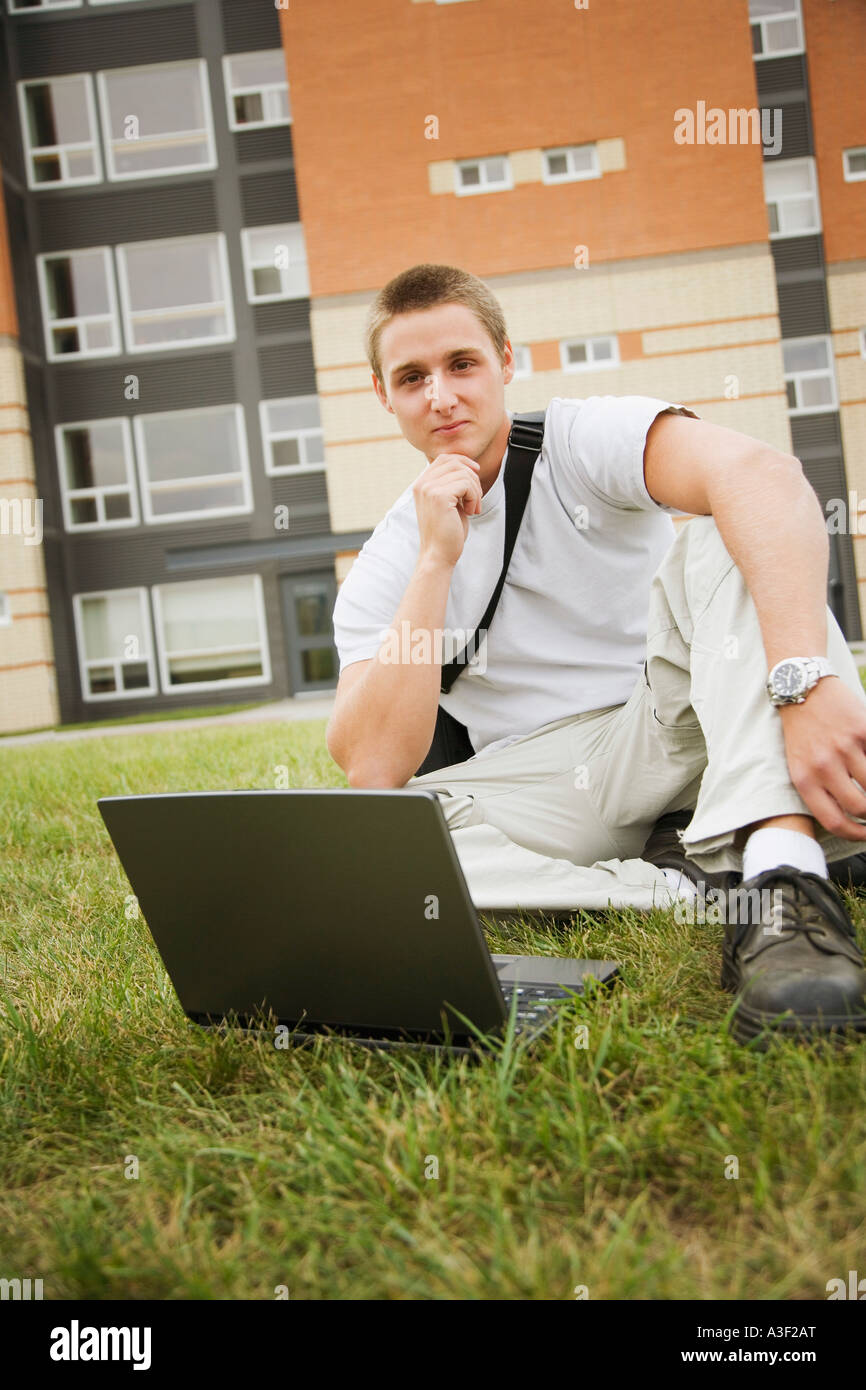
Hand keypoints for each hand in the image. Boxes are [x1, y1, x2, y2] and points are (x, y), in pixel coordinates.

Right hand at [413, 453, 482, 568]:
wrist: (438, 555)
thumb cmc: (447, 531)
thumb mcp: (449, 502)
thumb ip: (452, 484)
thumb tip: (469, 465)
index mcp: (421, 484)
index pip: (444, 458)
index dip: (463, 461)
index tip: (476, 473)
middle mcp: (422, 484)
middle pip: (455, 463)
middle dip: (472, 478)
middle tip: (476, 499)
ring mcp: (428, 489)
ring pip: (463, 473)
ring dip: (475, 490)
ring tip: (473, 508)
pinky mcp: (439, 496)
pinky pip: (466, 484)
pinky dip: (475, 497)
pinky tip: (471, 511)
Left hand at [779, 676, 865, 840]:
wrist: (804, 688)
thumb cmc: (803, 732)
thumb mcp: (799, 764)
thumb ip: (819, 790)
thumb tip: (847, 816)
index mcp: (804, 779)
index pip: (834, 821)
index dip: (856, 834)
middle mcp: (824, 765)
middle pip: (860, 807)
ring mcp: (845, 747)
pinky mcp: (863, 729)